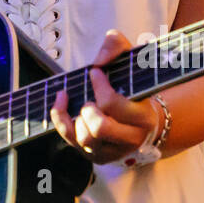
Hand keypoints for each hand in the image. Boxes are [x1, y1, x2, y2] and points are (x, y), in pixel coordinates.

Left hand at [50, 29, 160, 164]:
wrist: (142, 119)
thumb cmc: (133, 86)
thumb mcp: (131, 60)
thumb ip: (117, 46)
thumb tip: (99, 60)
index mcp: (143, 117)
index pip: (114, 105)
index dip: (99, 86)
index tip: (94, 72)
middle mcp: (130, 139)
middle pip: (100, 128)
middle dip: (89, 107)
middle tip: (90, 96)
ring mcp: (113, 151)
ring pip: (86, 139)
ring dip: (78, 116)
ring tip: (85, 103)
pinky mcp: (97, 156)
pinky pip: (71, 140)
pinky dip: (60, 118)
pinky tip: (62, 100)